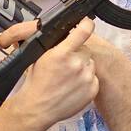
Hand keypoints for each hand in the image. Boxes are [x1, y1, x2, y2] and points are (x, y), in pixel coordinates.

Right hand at [0, 16, 99, 130]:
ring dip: (82, 68)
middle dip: (78, 54)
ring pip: (90, 64)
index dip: (86, 24)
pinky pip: (93, 78)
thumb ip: (56, 45)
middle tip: (66, 64)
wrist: (38, 108)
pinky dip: (86, 81)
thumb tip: (66, 34)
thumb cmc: (36, 84)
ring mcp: (86, 77)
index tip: (86, 23)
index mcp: (62, 53)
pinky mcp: (92, 89)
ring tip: (68, 78)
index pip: (83, 30)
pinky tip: (73, 86)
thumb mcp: (40, 57)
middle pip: (85, 50)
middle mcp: (77, 64)